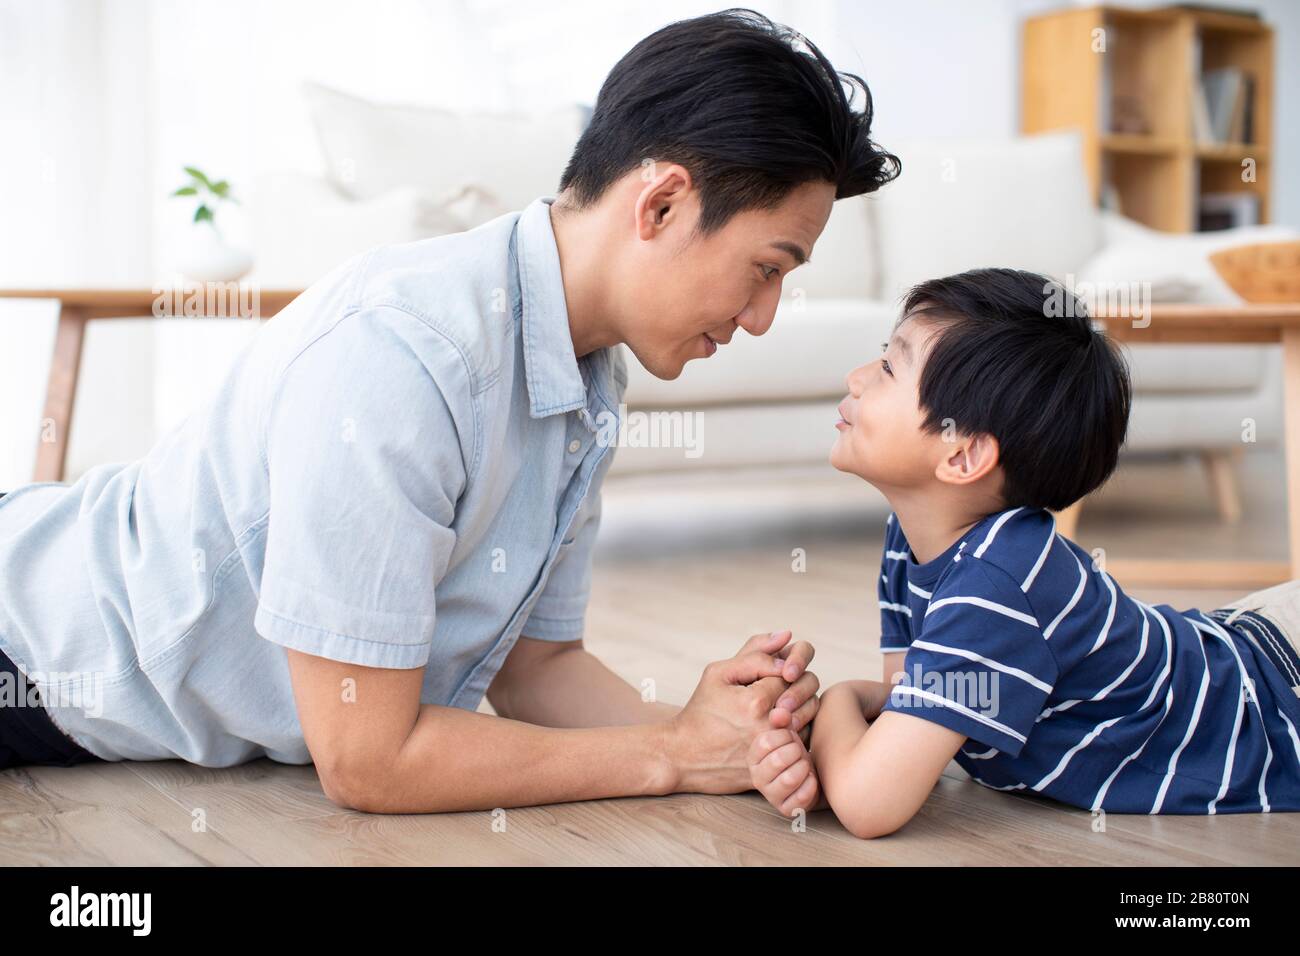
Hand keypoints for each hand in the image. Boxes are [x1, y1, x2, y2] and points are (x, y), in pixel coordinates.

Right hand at [664, 631, 817, 793]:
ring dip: (797, 704)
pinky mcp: (779, 765)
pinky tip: (778, 725)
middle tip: (770, 691)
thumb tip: (787, 635)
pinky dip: (797, 726)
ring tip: (774, 706)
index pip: (789, 670)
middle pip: (805, 691)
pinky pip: (805, 736)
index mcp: (756, 701)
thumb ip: (755, 652)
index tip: (760, 678)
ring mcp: (777, 749)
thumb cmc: (702, 712)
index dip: (777, 668)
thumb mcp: (718, 673)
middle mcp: (771, 726)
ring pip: (810, 713)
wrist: (686, 756)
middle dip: (791, 684)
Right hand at [749, 726, 819, 816]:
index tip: (791, 736)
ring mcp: (771, 795)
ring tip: (806, 764)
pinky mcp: (786, 809)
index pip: (766, 742)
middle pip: (777, 760)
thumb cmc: (797, 751)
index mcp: (753, 756)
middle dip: (796, 752)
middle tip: (801, 751)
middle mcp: (757, 777)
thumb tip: (780, 713)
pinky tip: (812, 779)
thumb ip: (783, 720)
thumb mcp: (788, 732)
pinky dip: (811, 785)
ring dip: (804, 768)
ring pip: (789, 779)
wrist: (813, 773)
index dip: (784, 736)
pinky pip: (801, 797)